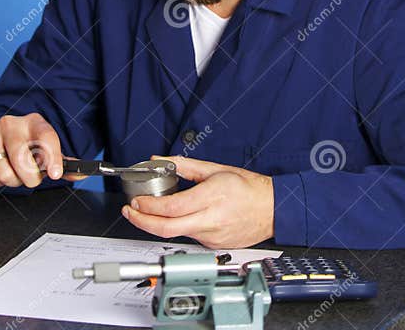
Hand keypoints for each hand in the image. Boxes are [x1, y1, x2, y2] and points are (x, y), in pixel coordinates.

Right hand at [0, 113, 83, 187]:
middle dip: (29, 177)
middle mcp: (11, 123)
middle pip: (21, 156)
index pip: (46, 136)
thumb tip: (82, 172)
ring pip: (2, 169)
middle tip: (31, 179)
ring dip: (10, 181)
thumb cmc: (27, 147)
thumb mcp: (48, 151)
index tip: (55, 174)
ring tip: (13, 175)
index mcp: (34, 122)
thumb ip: (65, 164)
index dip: (51, 156)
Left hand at [122, 155, 274, 247]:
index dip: (149, 207)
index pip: (171, 208)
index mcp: (211, 197)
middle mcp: (211, 220)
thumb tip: (161, 160)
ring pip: (176, 234)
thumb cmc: (250, 189)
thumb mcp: (215, 169)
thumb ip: (184, 165)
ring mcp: (212, 236)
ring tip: (149, 211)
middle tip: (131, 212)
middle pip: (167, 228)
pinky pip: (189, 237)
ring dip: (158, 224)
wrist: (274, 209)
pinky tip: (176, 218)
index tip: (136, 202)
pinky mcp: (213, 245)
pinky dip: (177, 227)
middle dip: (142, 221)